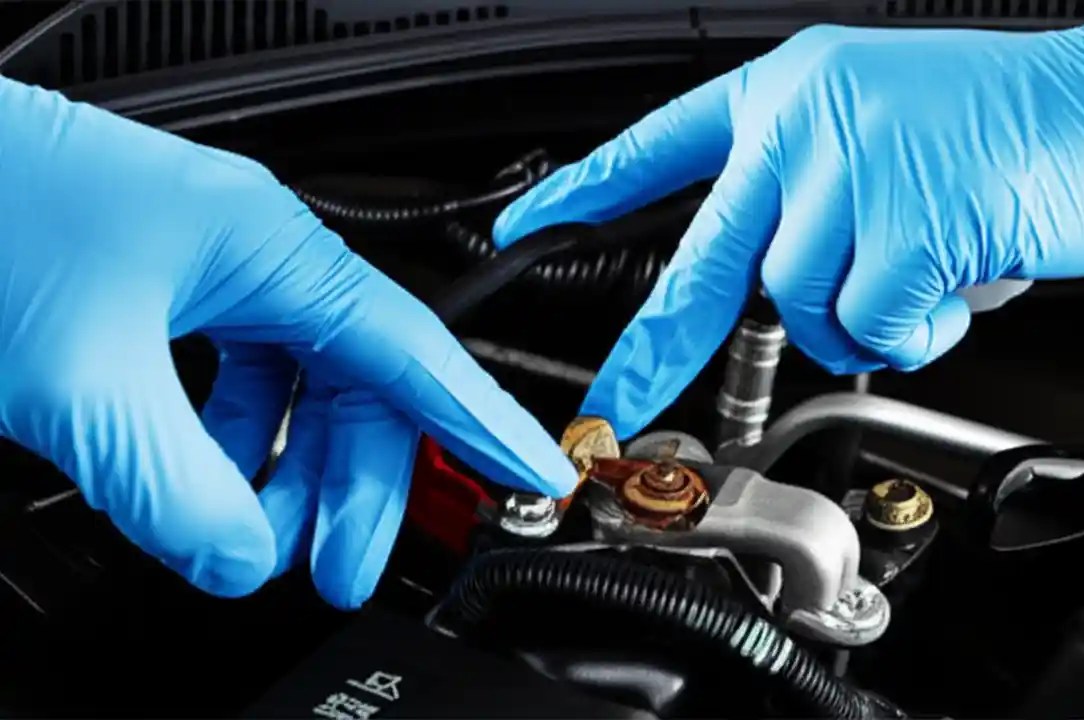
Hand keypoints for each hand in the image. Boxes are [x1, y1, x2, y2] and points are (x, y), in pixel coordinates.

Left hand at [0, 77, 575, 607]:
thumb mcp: (78, 376)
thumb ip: (174, 487)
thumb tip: (244, 562)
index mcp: (269, 247)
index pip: (411, 351)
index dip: (479, 422)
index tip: (536, 474)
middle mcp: (252, 255)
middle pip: (352, 389)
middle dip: (351, 487)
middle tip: (337, 571)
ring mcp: (205, 274)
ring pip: (291, 395)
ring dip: (281, 476)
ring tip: (256, 544)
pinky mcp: (158, 296)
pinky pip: (229, 387)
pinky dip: (223, 449)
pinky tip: (193, 487)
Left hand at [493, 0, 1083, 438]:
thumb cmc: (1013, 130)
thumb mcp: (885, 142)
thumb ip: (812, 206)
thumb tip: (768, 294)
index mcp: (790, 93)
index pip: (661, 143)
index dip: (589, 187)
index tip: (526, 224)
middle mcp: (807, 120)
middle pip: (699, 260)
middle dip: (649, 349)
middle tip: (615, 400)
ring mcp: (853, 164)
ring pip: (798, 307)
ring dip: (860, 322)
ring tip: (924, 276)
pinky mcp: (903, 216)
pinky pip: (869, 325)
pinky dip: (911, 333)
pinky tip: (953, 283)